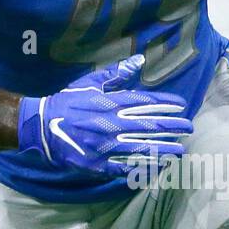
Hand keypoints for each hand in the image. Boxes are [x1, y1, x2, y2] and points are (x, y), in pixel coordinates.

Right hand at [18, 54, 192, 176]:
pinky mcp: (97, 163)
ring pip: (140, 148)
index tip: (181, 106)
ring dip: (162, 149)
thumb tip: (139, 60)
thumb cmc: (66, 101)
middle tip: (188, 128)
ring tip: (179, 150)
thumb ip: (116, 73)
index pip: (145, 102)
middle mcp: (110, 123)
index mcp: (110, 103)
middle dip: (171, 127)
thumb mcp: (89, 83)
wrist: (40, 125)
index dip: (165, 104)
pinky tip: (157, 168)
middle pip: (148, 125)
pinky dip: (141, 168)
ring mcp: (104, 145)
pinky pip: (124, 168)